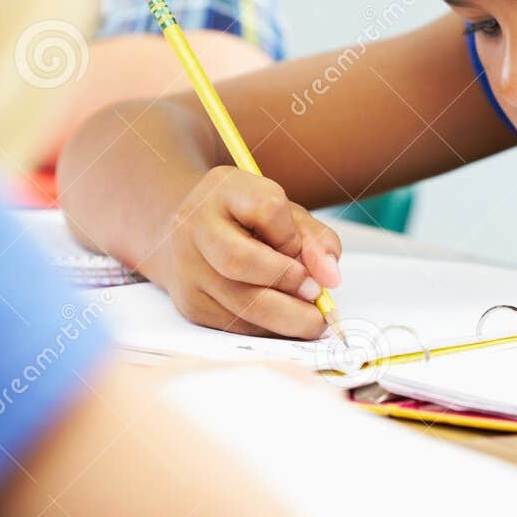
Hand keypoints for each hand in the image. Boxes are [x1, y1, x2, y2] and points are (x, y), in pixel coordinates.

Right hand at [156, 166, 341, 337]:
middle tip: (315, 294)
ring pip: (240, 303)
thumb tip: (330, 278)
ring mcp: (186, 266)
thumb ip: (317, 241)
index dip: (292, 235)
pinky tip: (281, 319)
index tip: (303, 251)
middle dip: (289, 283)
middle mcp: (195, 225)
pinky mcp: (190, 303)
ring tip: (310, 316)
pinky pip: (237, 325)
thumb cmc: (250, 224)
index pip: (266, 208)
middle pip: (242, 261)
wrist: (195, 236)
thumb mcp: (288, 217)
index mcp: (224, 189)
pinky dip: (269, 328)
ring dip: (287, 317)